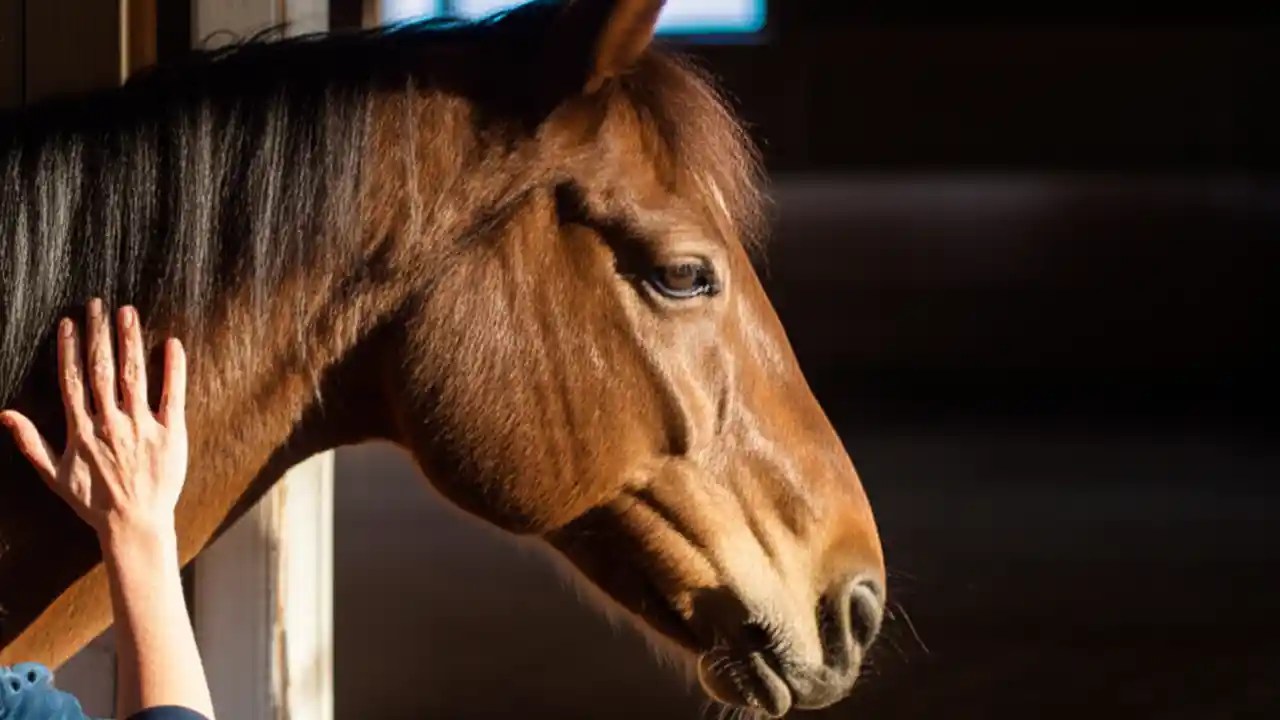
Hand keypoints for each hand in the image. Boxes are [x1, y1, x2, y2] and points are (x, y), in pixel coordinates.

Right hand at [0, 299, 187, 544]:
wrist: (134, 524)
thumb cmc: (93, 501)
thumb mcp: (54, 475)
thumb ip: (31, 443)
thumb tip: (5, 414)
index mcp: (81, 431)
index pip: (73, 381)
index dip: (70, 349)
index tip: (69, 323)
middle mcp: (110, 424)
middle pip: (102, 370)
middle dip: (99, 334)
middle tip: (98, 304)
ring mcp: (141, 427)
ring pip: (133, 376)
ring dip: (129, 341)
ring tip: (127, 312)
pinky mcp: (171, 434)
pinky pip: (173, 395)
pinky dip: (173, 368)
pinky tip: (172, 343)